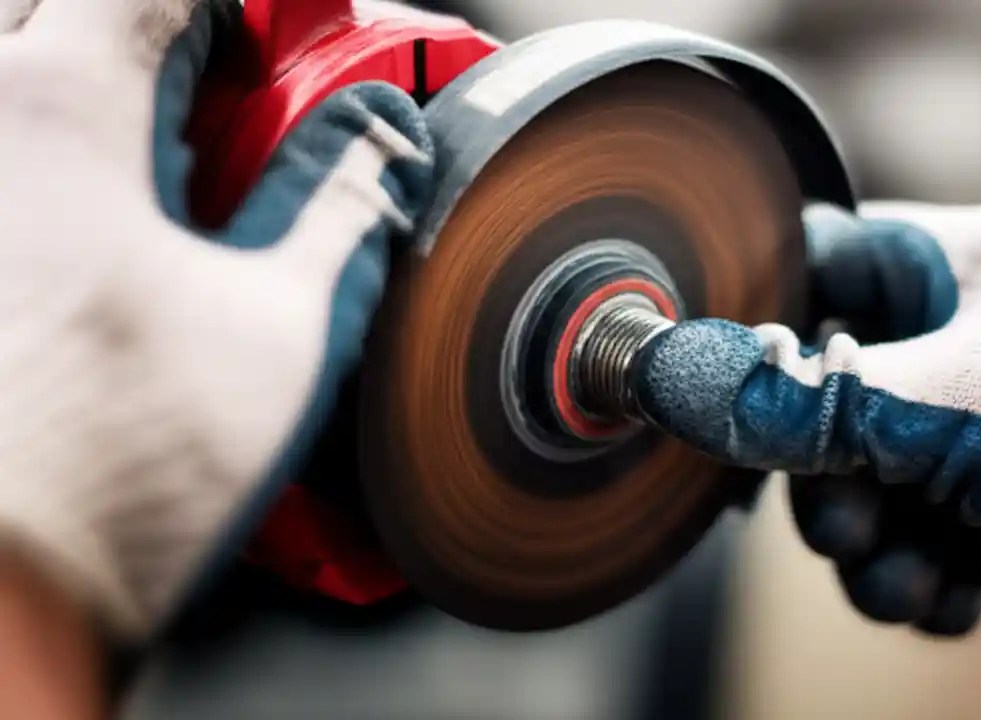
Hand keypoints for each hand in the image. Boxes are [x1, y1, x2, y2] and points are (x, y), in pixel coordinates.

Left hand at [0, 0, 432, 639]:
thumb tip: (382, 144)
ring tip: (155, 146)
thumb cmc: (118, 461)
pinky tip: (92, 223)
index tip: (287, 34)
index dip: (250, 7)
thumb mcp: (282, 318)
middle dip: (155, 32)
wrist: (2, 587)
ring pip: (10, 69)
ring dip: (85, 81)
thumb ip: (342, 203)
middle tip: (221, 82)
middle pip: (66, 11)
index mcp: (67, 109)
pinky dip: (42, 151)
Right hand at [634, 200, 980, 703]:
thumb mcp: (950, 406)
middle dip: (824, 479)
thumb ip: (808, 397)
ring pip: (876, 480)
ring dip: (872, 547)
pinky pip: (927, 534)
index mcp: (975, 263)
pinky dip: (925, 575)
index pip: (829, 263)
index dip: (768, 325)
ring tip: (908, 583)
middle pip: (835, 396)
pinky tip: (956, 599)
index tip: (735, 394)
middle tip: (843, 526)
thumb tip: (685, 380)